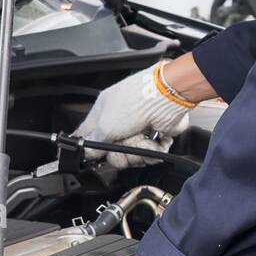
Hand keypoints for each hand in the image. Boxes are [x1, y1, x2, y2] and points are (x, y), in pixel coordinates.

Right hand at [73, 60, 194, 169]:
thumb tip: (88, 153)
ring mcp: (139, 129)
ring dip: (138, 151)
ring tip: (142, 139)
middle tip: (123, 146)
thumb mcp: (105, 125)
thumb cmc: (136, 101)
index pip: (89, 134)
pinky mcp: (156, 136)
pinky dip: (153, 150)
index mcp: (103, 112)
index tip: (93, 156)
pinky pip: (150, 154)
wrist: (167, 99)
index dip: (90, 147)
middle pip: (112, 152)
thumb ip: (94, 143)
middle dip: (119, 154)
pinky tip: (154, 141)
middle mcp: (121, 121)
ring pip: (132, 155)